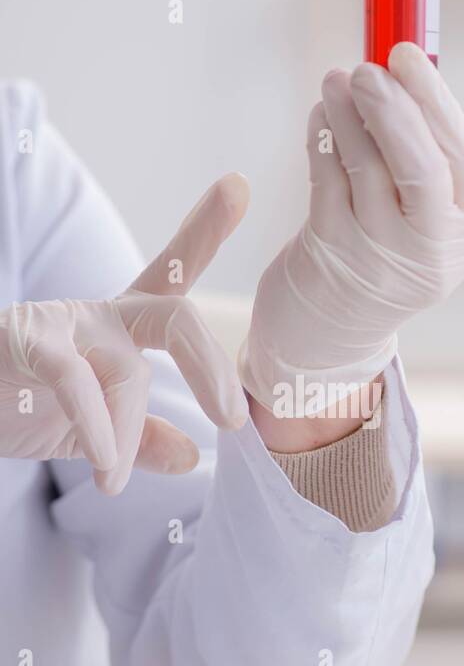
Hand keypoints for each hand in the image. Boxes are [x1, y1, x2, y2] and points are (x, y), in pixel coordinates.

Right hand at [0, 173, 249, 493]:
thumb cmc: (16, 407)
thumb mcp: (90, 436)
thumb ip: (139, 441)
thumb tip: (191, 456)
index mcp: (120, 329)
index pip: (173, 277)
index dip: (205, 228)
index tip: (240, 184)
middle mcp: (98, 316)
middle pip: (175, 316)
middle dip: (210, 363)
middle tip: (232, 418)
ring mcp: (62, 323)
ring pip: (127, 369)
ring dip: (125, 434)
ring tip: (109, 481)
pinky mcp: (25, 339)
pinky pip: (76, 379)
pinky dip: (97, 426)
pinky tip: (103, 463)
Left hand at [239, 42, 463, 416]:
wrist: (327, 336)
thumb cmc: (377, 255)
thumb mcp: (417, 219)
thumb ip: (420, 155)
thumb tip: (400, 68)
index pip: (463, 158)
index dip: (436, 100)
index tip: (408, 54)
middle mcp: (429, 252)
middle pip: (422, 167)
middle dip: (394, 107)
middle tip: (368, 68)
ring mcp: (378, 257)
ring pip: (367, 168)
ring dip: (349, 114)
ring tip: (336, 82)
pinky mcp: (329, 254)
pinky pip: (325, 180)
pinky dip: (322, 138)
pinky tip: (321, 116)